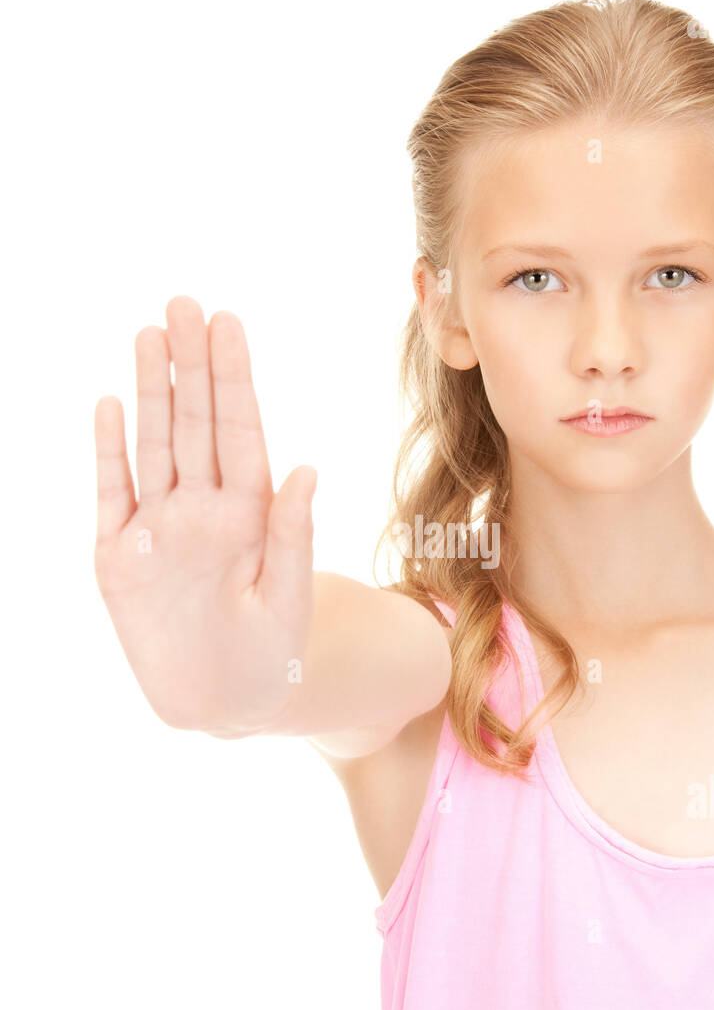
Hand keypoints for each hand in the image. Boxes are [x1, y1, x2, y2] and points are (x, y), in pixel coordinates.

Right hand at [94, 295, 315, 734]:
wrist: (222, 705)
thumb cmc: (271, 657)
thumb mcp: (288, 601)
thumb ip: (293, 536)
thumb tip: (307, 468)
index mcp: (249, 514)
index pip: (239, 431)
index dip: (231, 378)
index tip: (227, 324)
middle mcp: (202, 509)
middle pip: (194, 424)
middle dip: (189, 364)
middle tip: (182, 304)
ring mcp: (159, 527)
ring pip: (153, 445)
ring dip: (151, 391)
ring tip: (150, 334)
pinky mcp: (119, 555)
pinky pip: (113, 492)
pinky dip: (110, 450)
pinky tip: (112, 404)